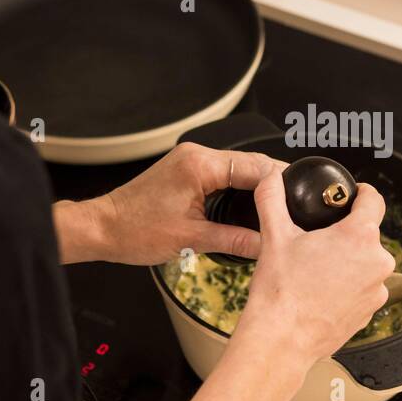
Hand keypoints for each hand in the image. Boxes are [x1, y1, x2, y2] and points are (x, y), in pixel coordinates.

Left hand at [54, 142, 283, 264]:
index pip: (254, 166)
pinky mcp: (184, 169)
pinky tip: (249, 201)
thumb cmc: (135, 231)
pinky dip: (237, 183)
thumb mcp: (191, 239)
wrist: (102, 228)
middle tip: (294, 202)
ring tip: (276, 203)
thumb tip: (266, 245)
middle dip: (271, 181)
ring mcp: (189, 160)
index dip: (279, 181)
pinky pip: (221, 171)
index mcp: (199, 165)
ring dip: (255, 182)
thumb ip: (235, 239)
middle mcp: (195, 155)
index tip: (299, 194)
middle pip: (248, 162)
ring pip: (236, 166)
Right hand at [233, 171, 395, 367]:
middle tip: (318, 240)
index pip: (374, 199)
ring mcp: (377, 289)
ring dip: (348, 261)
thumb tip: (270, 179)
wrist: (281, 340)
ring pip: (366, 263)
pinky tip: (323, 292)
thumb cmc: (281, 292)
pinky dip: (348, 286)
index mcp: (359, 236)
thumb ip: (272, 199)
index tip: (353, 194)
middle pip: (367, 234)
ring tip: (318, 270)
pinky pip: (364, 288)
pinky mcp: (371, 311)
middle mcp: (377, 262)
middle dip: (345, 234)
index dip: (361, 192)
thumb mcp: (274, 236)